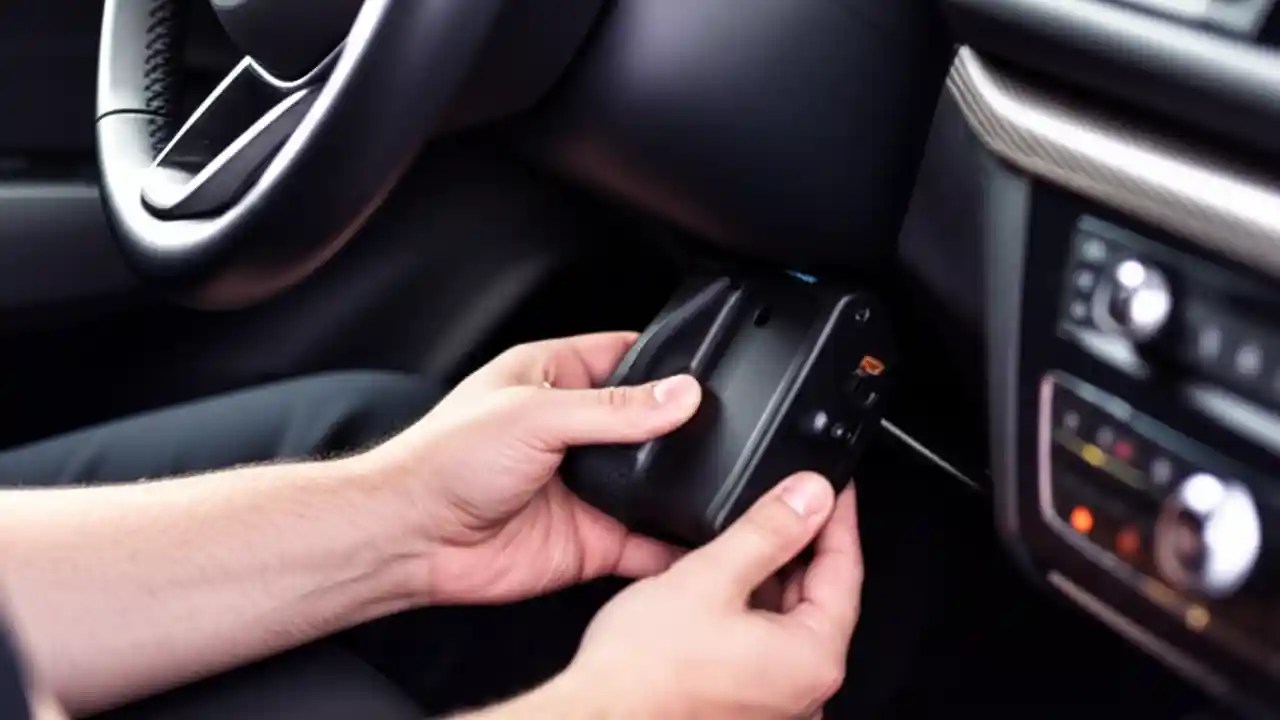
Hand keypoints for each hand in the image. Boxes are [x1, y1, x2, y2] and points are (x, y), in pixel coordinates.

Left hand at [368, 332, 701, 605]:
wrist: (411, 538)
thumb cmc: (444, 460)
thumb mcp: (534, 414)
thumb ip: (614, 410)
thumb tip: (680, 394)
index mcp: (554, 379)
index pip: (626, 356)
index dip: (667, 360)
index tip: (711, 368)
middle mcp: (575, 431)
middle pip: (649, 424)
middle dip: (684, 430)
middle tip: (730, 432)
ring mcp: (586, 487)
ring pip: (654, 485)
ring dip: (684, 488)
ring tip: (729, 483)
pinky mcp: (591, 539)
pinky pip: (645, 543)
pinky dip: (673, 546)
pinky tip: (701, 539)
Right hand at [544, 473, 862, 719]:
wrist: (598, 716)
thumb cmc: (644, 670)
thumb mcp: (710, 577)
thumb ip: (768, 531)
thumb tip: (811, 496)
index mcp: (812, 658)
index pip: (845, 570)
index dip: (837, 517)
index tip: (833, 486)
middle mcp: (805, 689)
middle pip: (820, 597)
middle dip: (803, 545)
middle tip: (788, 499)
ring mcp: (776, 703)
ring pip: (789, 621)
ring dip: (773, 578)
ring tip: (747, 537)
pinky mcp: (746, 706)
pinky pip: (766, 646)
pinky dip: (754, 611)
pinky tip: (726, 587)